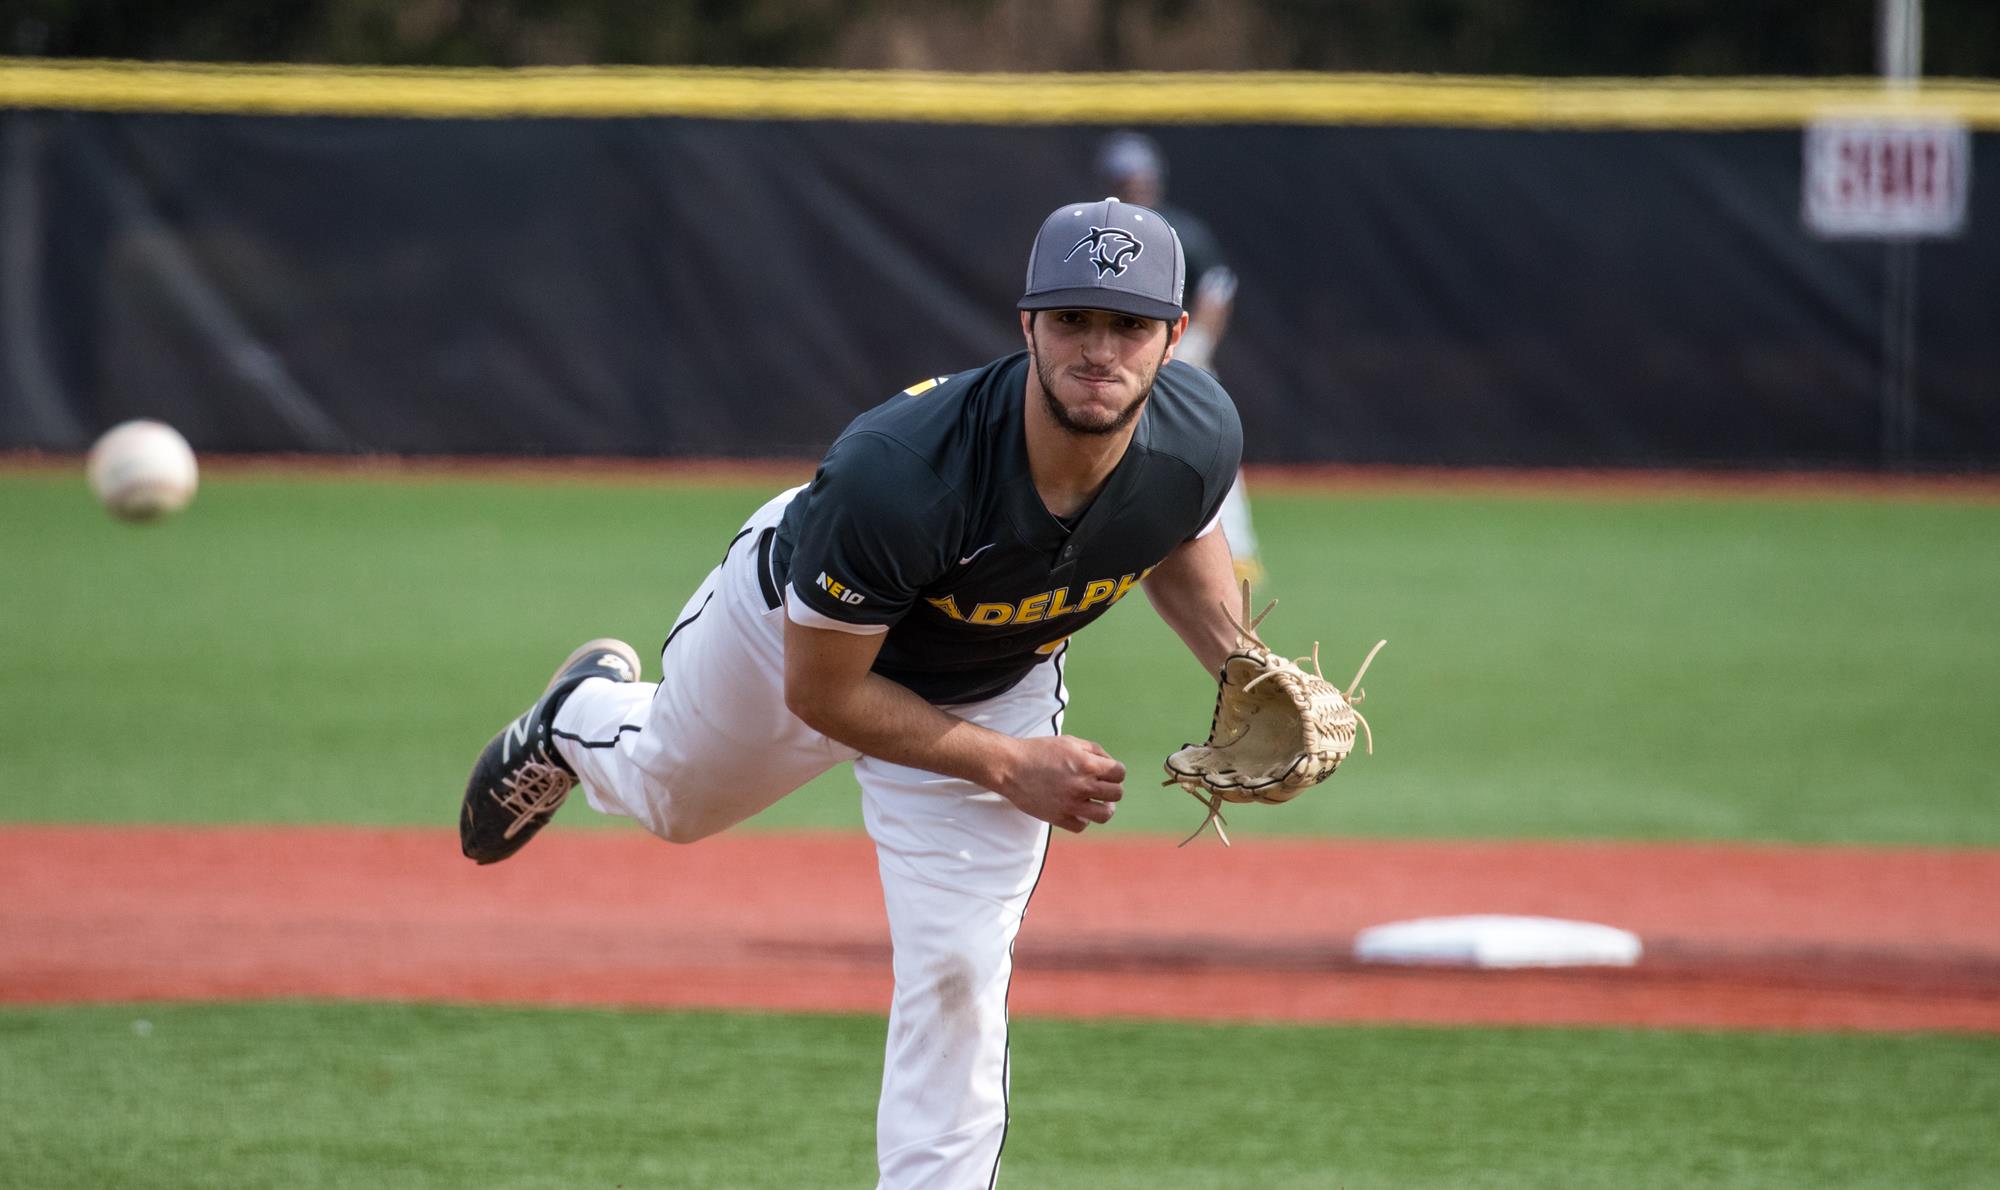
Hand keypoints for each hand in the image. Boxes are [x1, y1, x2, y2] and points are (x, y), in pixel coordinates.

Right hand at [993, 735, 1125, 832]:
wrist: (1010, 767)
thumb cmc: (1040, 751)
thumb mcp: (1070, 742)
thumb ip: (1094, 750)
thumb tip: (1111, 763)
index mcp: (1087, 764)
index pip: (1120, 773)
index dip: (1116, 772)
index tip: (1107, 773)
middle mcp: (1082, 785)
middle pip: (1117, 794)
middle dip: (1112, 788)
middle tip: (1101, 787)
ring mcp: (1070, 804)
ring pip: (1105, 815)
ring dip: (1105, 808)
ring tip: (1098, 804)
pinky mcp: (1058, 817)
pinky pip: (1082, 825)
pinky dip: (1083, 819)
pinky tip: (1078, 810)